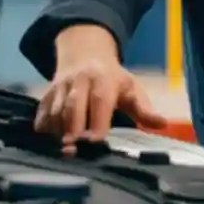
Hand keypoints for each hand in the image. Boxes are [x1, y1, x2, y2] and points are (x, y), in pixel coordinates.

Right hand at [33, 24, 166, 153]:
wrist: (84, 53)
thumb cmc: (112, 79)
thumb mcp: (131, 89)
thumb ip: (144, 109)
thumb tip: (162, 123)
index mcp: (104, 78)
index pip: (100, 99)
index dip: (97, 120)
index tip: (96, 141)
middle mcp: (79, 80)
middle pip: (73, 104)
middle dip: (73, 128)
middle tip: (74, 150)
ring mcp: (60, 86)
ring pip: (55, 109)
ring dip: (58, 131)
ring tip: (63, 149)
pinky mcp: (47, 93)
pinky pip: (41, 111)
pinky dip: (43, 126)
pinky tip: (49, 139)